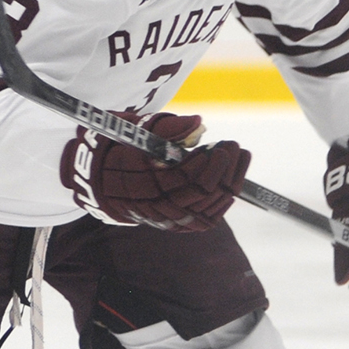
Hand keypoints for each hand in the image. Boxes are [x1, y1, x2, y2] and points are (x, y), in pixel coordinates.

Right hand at [60, 113, 249, 231]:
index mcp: (145, 182)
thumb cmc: (128, 151)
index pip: (184, 179)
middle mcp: (158, 207)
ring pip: (210, 206)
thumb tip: (198, 123)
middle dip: (223, 168)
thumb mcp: (142, 132)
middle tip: (234, 145)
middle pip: (202, 194)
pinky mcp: (180, 225)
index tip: (218, 144)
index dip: (206, 162)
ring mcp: (170, 220)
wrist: (109, 183)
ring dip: (230, 180)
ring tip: (239, 156)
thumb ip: (169, 128)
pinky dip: (225, 199)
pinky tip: (234, 178)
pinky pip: (209, 217)